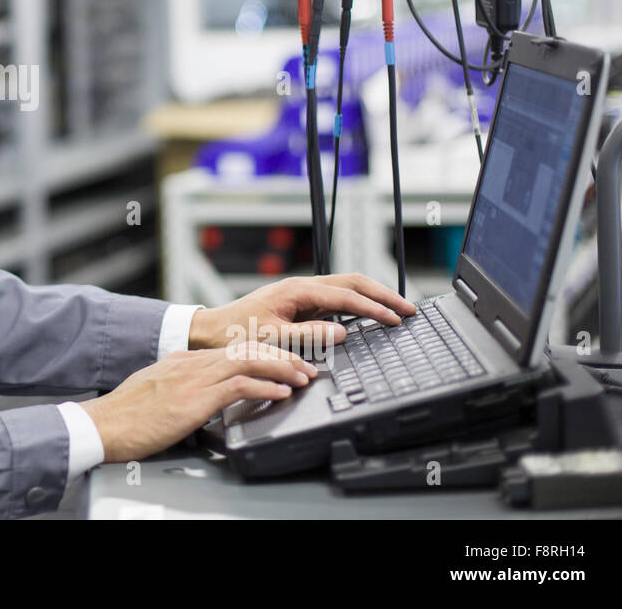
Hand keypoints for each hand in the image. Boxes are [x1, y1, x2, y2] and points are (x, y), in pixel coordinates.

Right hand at [81, 341, 316, 462]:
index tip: (284, 362)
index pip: (233, 349)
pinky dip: (264, 387)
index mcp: (184, 361)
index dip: (265, 354)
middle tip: (305, 366)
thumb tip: (201, 396)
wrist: (105, 423)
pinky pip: (238, 387)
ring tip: (302, 376)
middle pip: (247, 350)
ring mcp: (193, 379)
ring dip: (281, 368)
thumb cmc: (126, 414)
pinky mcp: (194, 400)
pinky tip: (280, 393)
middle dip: (282, 356)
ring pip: (248, 362)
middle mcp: (192, 364)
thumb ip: (182, 387)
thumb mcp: (158, 391)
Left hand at [188, 273, 415, 354]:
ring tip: (396, 309)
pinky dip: (357, 304)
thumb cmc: (235, 334)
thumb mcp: (272, 338)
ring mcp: (301, 294)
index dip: (374, 307)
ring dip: (372, 297)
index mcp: (297, 290)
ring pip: (345, 288)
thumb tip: (343, 333)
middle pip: (352, 282)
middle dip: (382, 294)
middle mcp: (301, 287)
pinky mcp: (299, 303)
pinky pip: (335, 300)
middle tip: (408, 308)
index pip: (346, 295)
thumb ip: (308, 336)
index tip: (397, 318)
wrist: (212, 331)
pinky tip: (368, 314)